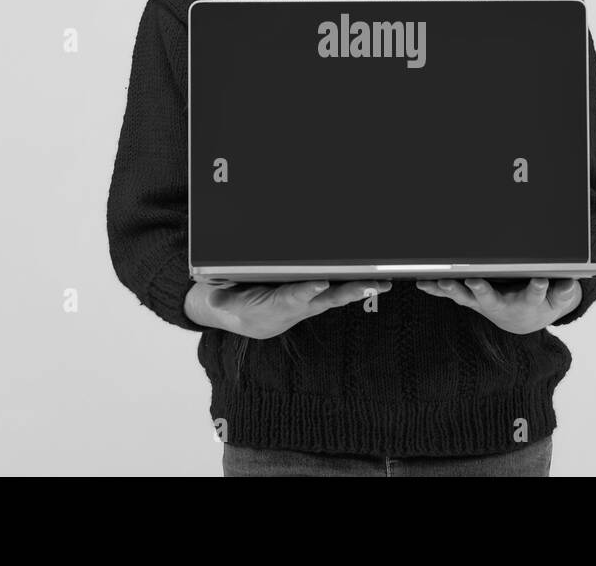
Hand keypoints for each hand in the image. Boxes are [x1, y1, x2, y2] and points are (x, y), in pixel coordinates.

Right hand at [189, 280, 391, 338]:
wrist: (246, 317)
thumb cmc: (235, 301)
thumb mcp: (222, 301)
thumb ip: (220, 299)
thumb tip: (211, 295)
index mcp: (274, 307)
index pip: (291, 299)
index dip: (305, 292)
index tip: (320, 284)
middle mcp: (297, 307)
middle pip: (325, 299)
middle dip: (348, 292)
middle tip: (369, 285)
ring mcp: (310, 304)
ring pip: (338, 296)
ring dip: (361, 289)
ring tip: (384, 281)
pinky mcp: (318, 297)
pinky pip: (341, 291)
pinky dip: (360, 285)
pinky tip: (380, 279)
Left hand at [416, 278, 580, 333]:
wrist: (524, 320)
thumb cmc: (542, 303)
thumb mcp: (559, 299)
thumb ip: (563, 292)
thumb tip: (569, 283)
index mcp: (528, 302)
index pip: (535, 294)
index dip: (538, 289)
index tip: (541, 280)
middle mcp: (502, 305)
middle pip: (491, 299)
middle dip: (482, 290)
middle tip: (474, 281)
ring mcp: (483, 303)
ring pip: (467, 297)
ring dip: (454, 290)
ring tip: (443, 282)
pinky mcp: (471, 299)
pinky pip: (452, 294)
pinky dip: (437, 289)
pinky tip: (422, 283)